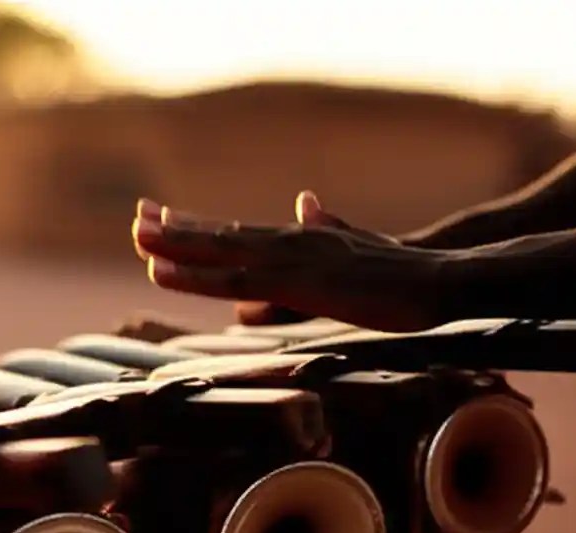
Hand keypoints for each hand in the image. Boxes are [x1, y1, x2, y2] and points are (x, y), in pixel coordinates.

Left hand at [132, 193, 449, 333]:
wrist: (438, 278)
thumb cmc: (403, 271)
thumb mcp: (357, 242)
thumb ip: (329, 224)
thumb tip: (306, 202)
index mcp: (298, 242)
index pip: (237, 234)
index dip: (197, 228)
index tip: (162, 220)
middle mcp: (287, 245)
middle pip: (221, 238)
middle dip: (176, 231)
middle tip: (137, 219)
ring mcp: (290, 263)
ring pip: (220, 254)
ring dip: (176, 248)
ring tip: (139, 237)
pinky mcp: (297, 285)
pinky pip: (234, 281)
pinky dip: (195, 275)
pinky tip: (164, 273)